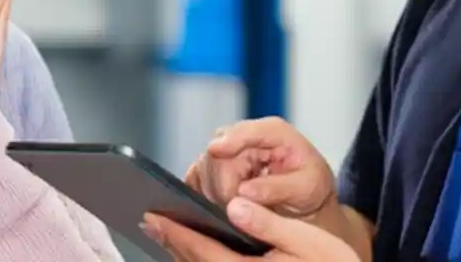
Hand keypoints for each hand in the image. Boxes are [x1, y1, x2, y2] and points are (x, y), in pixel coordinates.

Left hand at [142, 198, 364, 261]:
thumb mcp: (311, 243)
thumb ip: (270, 224)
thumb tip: (235, 205)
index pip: (203, 251)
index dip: (176, 233)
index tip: (153, 217)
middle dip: (172, 243)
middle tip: (150, 221)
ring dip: (181, 255)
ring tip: (165, 234)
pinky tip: (194, 253)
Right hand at [186, 118, 336, 221]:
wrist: (305, 195)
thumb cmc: (309, 185)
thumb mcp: (306, 188)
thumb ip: (278, 188)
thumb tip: (245, 191)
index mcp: (273, 132)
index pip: (245, 130)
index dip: (230, 140)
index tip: (217, 149)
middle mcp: (246, 135)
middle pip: (218, 154)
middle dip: (224, 186)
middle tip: (238, 210)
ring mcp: (228, 148)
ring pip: (204, 167)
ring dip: (215, 192)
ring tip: (238, 210)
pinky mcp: (215, 164)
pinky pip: (197, 176)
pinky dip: (205, 193)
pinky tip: (223, 205)